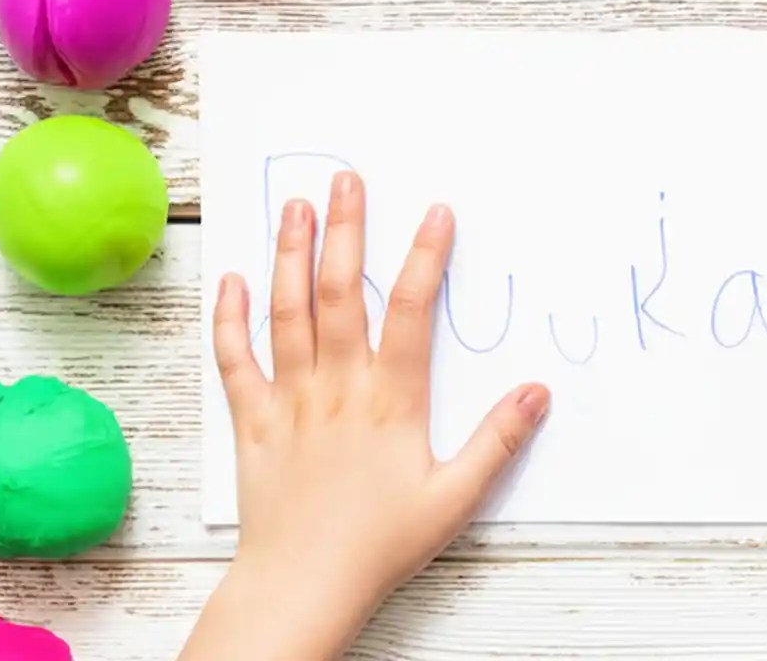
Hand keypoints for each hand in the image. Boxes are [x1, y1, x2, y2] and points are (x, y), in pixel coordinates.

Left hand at [181, 172, 550, 660]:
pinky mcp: (251, 421)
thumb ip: (497, 442)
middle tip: (346, 181)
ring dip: (289, 254)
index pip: (410, 311)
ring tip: (294, 207)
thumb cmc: (379, 544)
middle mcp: (336, 386)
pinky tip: (232, 280)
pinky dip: (229, 317)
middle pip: (338, 292)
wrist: (303, 584)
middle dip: (344, 230)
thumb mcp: (454, 498)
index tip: (434, 212)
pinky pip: (234, 359)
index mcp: (390, 401)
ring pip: (286, 312)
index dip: (423, 257)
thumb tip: (537, 393)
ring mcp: (288, 399)